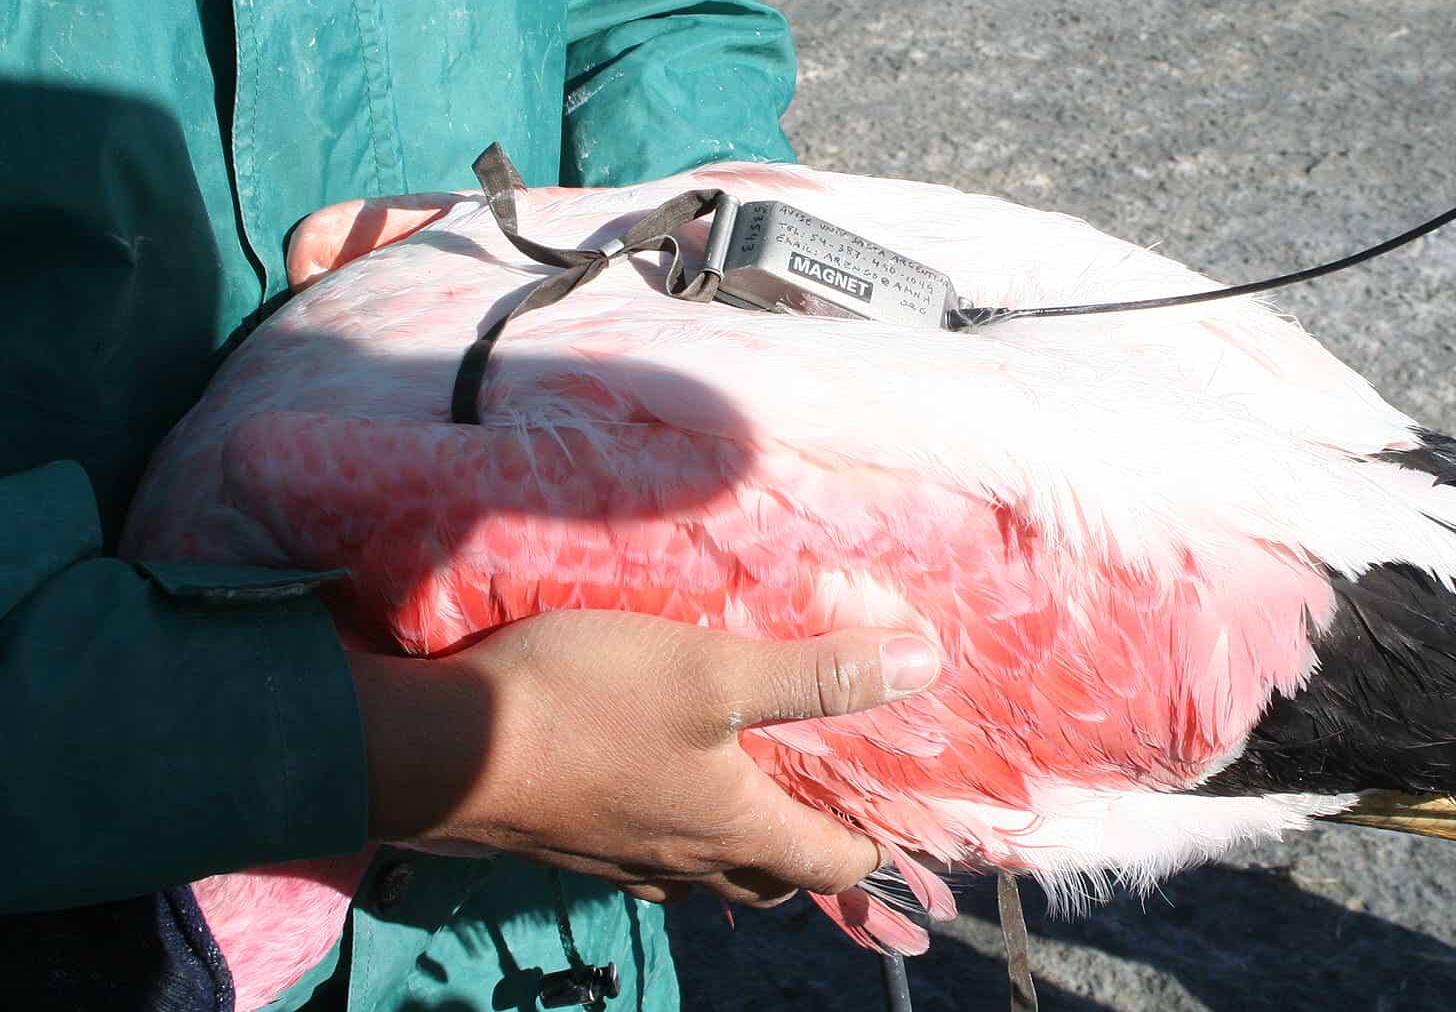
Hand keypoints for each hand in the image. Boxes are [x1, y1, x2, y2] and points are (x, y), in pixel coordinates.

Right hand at [348, 612, 939, 905]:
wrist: (439, 749)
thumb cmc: (588, 704)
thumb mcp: (717, 671)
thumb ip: (818, 675)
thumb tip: (927, 668)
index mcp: (736, 829)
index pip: (832, 864)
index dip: (872, 845)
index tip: (893, 818)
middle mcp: (685, 861)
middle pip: (769, 876)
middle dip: (808, 848)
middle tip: (828, 799)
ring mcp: (620, 860)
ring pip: (704, 870)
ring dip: (739, 843)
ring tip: (751, 791)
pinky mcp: (568, 844)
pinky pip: (645, 854)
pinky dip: (674, 831)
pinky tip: (656, 786)